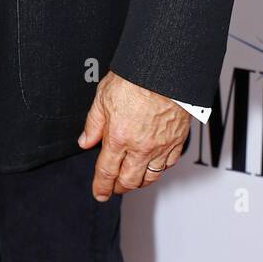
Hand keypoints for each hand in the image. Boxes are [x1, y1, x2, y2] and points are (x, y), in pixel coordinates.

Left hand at [77, 71, 189, 199]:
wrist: (165, 69)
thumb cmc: (136, 77)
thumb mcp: (103, 96)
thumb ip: (94, 123)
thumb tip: (85, 141)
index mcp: (118, 136)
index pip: (107, 171)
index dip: (101, 186)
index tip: (99, 193)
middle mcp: (140, 146)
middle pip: (129, 180)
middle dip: (119, 187)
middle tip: (114, 186)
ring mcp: (161, 146)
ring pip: (150, 177)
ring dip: (139, 182)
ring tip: (132, 178)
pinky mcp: (177, 141)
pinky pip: (167, 165)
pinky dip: (158, 169)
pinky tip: (152, 165)